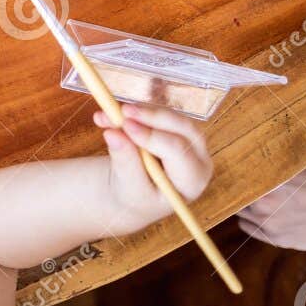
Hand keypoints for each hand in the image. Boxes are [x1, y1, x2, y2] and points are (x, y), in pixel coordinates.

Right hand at [93, 104, 212, 233]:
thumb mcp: (129, 188)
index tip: (125, 126)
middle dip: (152, 116)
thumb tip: (112, 133)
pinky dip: (136, 110)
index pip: (178, 152)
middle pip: (183, 129)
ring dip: (139, 111)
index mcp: (192, 180)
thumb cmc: (135, 197)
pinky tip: (113, 113)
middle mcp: (198, 158)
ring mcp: (190, 141)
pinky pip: (158, 112)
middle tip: (122, 109)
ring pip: (170, 116)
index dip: (152, 136)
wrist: (135, 193)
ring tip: (107, 115)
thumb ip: (125, 162)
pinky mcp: (176, 129)